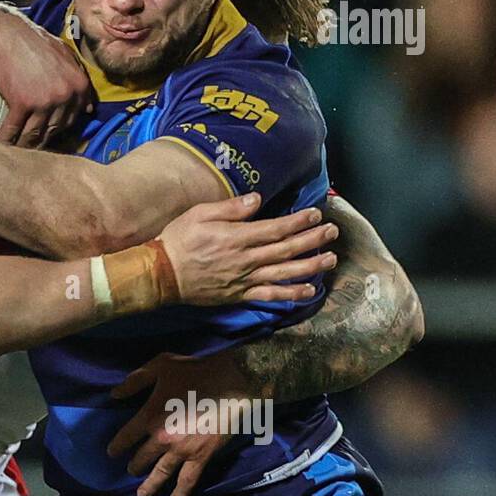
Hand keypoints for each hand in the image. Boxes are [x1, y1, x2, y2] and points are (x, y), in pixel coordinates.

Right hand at [0, 9, 91, 147]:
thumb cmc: (32, 42)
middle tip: (30, 143)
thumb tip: (90, 108)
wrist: (4, 33)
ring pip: (35, 133)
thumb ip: (79, 80)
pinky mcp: (22, 103)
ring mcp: (45, 100)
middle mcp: (66, 94)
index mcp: (80, 84)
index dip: (59, 128)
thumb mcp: (65, 56)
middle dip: (42, 139)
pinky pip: (15, 128)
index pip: (74, 119)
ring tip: (16, 146)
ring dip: (25, 143)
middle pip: (55, 129)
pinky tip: (1, 140)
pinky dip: (7, 137)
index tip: (48, 133)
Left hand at [106, 350, 250, 495]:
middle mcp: (162, 438)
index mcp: (149, 416)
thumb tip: (114, 395)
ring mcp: (182, 450)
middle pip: (142, 458)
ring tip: (142, 495)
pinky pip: (189, 480)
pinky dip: (181, 493)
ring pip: (162, 473)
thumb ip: (135, 381)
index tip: (111, 453)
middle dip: (134, 466)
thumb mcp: (159, 366)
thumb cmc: (194, 371)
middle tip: (130, 472)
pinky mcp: (202, 456)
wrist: (229, 382)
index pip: (126, 437)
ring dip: (151, 485)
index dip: (116, 446)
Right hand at [159, 193, 337, 305]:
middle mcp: (246, 260)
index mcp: (236, 238)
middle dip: (312, 240)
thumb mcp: (199, 214)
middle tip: (333, 232)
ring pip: (285, 273)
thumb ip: (230, 208)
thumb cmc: (178, 240)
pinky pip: (271, 295)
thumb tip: (257, 200)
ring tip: (331, 259)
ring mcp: (245, 279)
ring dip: (310, 266)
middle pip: (286, 249)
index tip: (316, 214)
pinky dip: (292, 294)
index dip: (298, 222)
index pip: (275, 228)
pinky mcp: (240, 294)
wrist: (162, 274)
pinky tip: (309, 291)